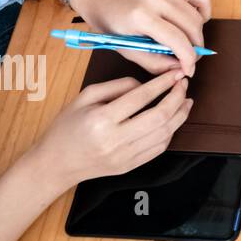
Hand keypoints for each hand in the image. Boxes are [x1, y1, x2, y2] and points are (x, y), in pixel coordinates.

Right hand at [24, 72, 191, 190]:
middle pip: (159, 117)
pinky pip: (159, 148)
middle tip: (183, 84)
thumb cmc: (67, 127)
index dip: (163, 83)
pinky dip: (171, 132)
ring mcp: (124, 157)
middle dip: (177, 97)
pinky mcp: (129, 167)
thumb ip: (117, 86)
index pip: (141, 97)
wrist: (55, 164)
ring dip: (180, 115)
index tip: (176, 73)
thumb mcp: (85, 97)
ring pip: (164, 134)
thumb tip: (146, 84)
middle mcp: (115, 140)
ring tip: (185, 100)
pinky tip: (173, 119)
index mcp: (101, 120)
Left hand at [73, 0, 211, 75]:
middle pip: (191, 27)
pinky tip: (194, 25)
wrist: (106, 0)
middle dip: (195, 49)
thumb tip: (181, 70)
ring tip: (188, 45)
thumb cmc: (114, 27)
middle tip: (189, 61)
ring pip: (197, 17)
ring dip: (198, 35)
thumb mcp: (128, 51)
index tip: (190, 71)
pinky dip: (203, 15)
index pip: (176, 39)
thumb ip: (155, 63)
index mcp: (141, 16)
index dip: (188, 58)